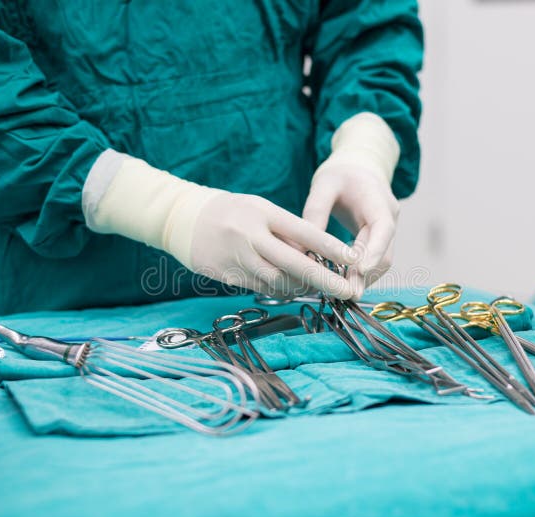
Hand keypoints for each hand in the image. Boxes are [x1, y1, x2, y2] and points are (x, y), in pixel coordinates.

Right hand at [83, 151, 358, 299]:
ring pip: (279, 282)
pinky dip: (281, 291)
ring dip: (303, 288)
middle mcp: (251, 237)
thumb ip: (285, 229)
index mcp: (263, 214)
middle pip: (294, 264)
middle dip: (324, 280)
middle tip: (347, 291)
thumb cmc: (229, 210)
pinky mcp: (227, 276)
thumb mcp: (258, 208)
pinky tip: (293, 290)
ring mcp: (238, 259)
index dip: (330, 248)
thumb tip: (315, 254)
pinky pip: (261, 289)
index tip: (353, 258)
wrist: (182, 218)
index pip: (304, 232)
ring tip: (322, 290)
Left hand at [303, 160, 398, 296]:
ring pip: (382, 261)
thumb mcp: (323, 185)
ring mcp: (387, 230)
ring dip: (365, 278)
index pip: (383, 229)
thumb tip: (302, 247)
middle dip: (367, 275)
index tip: (359, 271)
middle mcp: (389, 217)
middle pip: (385, 252)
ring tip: (344, 294)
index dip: (373, 252)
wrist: (359, 167)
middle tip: (347, 294)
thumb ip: (315, 212)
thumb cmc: (340, 174)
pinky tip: (344, 283)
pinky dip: (362, 273)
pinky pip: (375, 260)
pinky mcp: (380, 239)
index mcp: (377, 200)